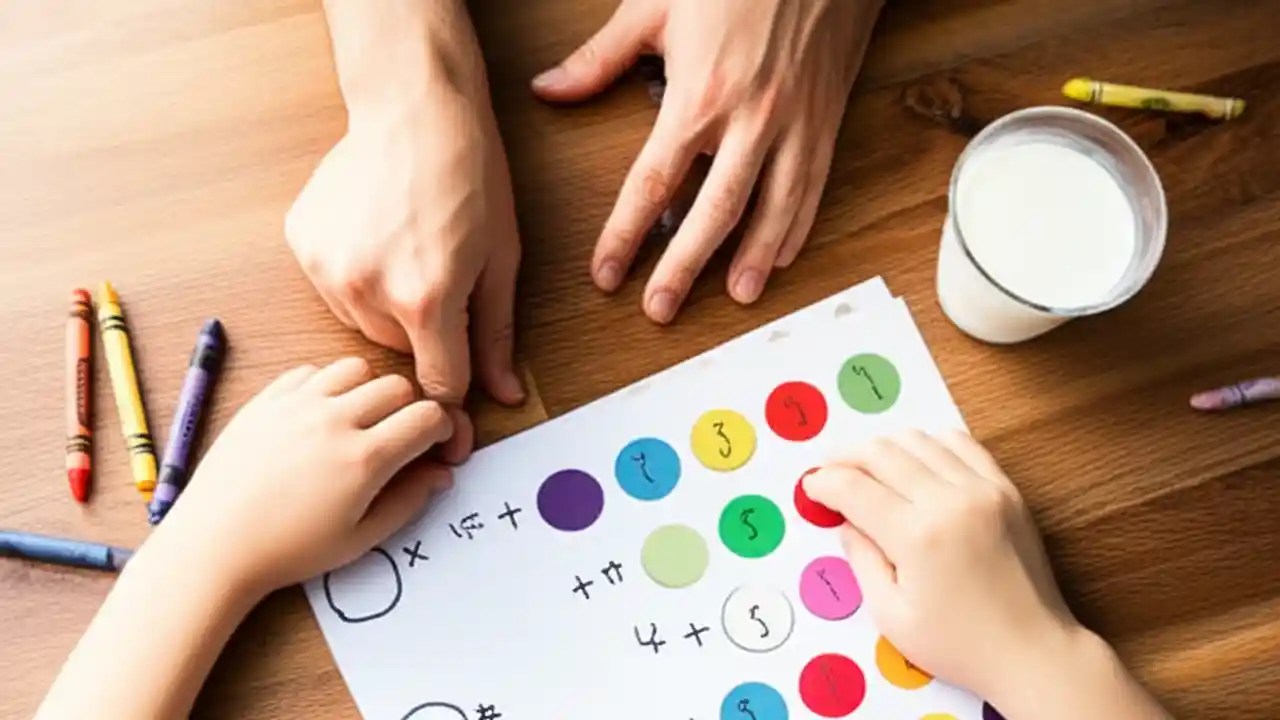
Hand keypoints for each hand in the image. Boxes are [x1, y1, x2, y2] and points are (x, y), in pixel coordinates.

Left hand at [154, 358, 454, 596]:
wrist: (214, 545)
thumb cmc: (287, 551)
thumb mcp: (360, 539)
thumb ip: (408, 501)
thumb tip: (441, 474)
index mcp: (363, 460)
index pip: (428, 416)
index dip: (442, 428)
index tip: (435, 443)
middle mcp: (334, 422)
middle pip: (398, 386)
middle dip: (410, 408)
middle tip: (400, 436)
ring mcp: (297, 406)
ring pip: (357, 368)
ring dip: (370, 389)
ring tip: (361, 420)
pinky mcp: (267, 401)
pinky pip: (312, 371)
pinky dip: (327, 385)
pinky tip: (323, 415)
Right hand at [285, 52, 523, 459]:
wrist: (413, 110)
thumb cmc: (469, 178)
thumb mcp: (501, 260)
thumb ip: (496, 335)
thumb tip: (504, 395)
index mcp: (427, 301)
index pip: (438, 385)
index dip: (452, 398)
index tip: (457, 413)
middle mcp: (369, 292)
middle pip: (400, 354)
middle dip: (425, 333)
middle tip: (441, 277)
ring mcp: (328, 268)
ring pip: (363, 325)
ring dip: (387, 308)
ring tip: (407, 252)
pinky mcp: (302, 244)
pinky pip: (333, 289)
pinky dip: (355, 276)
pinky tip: (375, 235)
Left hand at [532, 0, 882, 322]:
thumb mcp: (655, 5)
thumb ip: (599, 58)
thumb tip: (548, 90)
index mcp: (698, 95)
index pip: (652, 184)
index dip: (625, 235)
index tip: (605, 273)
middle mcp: (749, 120)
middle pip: (712, 212)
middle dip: (683, 267)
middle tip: (659, 309)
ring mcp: (793, 124)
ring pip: (771, 208)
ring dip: (750, 259)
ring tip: (732, 297)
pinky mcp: (825, 120)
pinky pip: (813, 186)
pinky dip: (797, 226)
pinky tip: (781, 255)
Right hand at [803, 430, 1077, 701]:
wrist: (1033, 650)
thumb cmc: (960, 646)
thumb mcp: (892, 616)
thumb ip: (863, 560)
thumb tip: (846, 521)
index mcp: (918, 536)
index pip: (855, 488)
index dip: (824, 483)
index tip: (812, 488)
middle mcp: (950, 501)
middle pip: (882, 452)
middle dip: (846, 456)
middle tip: (830, 470)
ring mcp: (983, 489)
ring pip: (919, 439)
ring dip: (884, 446)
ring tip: (868, 464)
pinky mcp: (1006, 489)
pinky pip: (961, 443)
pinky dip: (930, 443)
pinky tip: (916, 459)